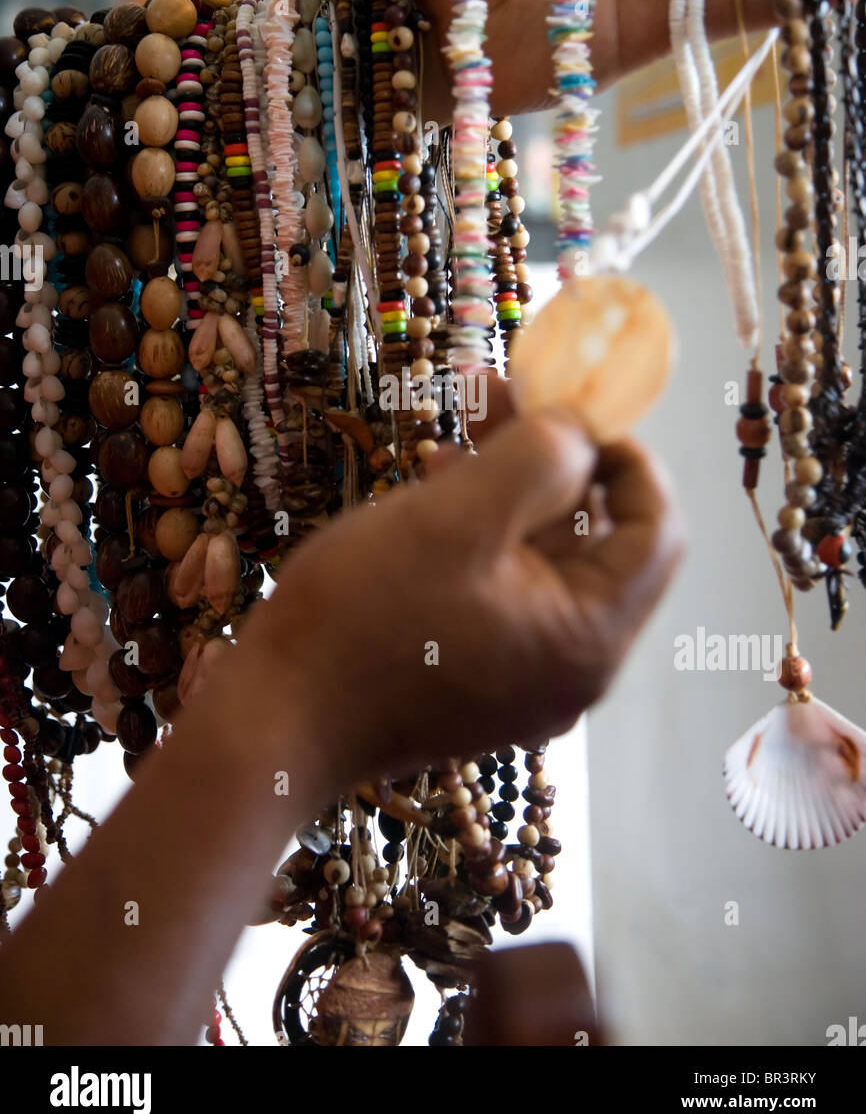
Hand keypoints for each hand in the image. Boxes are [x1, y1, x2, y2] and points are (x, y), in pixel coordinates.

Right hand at [251, 385, 684, 780]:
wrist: (273, 725)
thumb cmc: (363, 620)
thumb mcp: (456, 519)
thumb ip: (537, 461)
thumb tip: (580, 432)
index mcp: (588, 637)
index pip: (656, 532)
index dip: (628, 456)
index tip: (573, 408)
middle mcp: (570, 665)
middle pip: (594, 538)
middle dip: (554, 453)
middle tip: (506, 388)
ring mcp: (522, 675)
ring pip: (540, 556)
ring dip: (512, 479)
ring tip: (466, 409)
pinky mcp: (475, 673)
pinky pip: (501, 586)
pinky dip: (481, 527)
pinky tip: (436, 473)